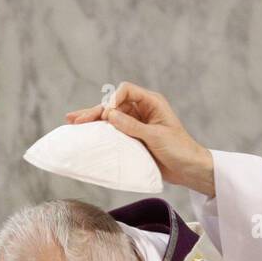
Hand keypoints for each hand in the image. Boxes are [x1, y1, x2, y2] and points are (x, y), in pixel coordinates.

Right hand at [65, 82, 215, 195]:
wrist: (188, 169)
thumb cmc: (179, 149)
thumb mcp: (155, 136)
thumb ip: (132, 126)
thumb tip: (109, 114)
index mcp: (151, 103)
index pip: (126, 90)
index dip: (113, 100)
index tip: (108, 115)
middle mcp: (142, 110)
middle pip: (114, 105)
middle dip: (95, 111)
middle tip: (75, 119)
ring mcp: (136, 125)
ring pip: (110, 118)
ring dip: (93, 121)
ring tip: (73, 123)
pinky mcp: (133, 138)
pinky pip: (114, 133)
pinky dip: (100, 133)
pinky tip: (86, 133)